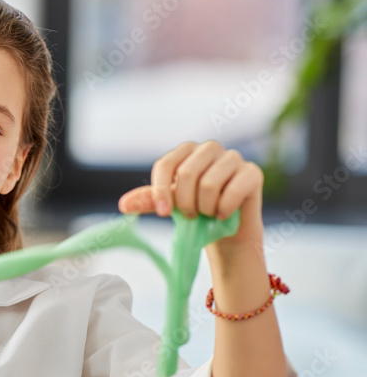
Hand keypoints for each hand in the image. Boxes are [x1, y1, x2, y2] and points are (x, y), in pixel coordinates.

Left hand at [117, 140, 264, 248]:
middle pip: (187, 174)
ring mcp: (233, 157)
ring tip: (207, 214)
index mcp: (185, 151)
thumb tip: (124, 205)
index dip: (160, 191)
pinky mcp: (252, 172)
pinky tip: (223, 215)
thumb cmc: (195, 210)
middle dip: (185, 203)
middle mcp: (209, 148)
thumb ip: (148, 201)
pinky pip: (233, 191)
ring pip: (209, 184)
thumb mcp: (168, 205)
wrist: (226, 229)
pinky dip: (224, 209)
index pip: (165, 165)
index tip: (163, 213)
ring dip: (205, 208)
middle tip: (191, 215)